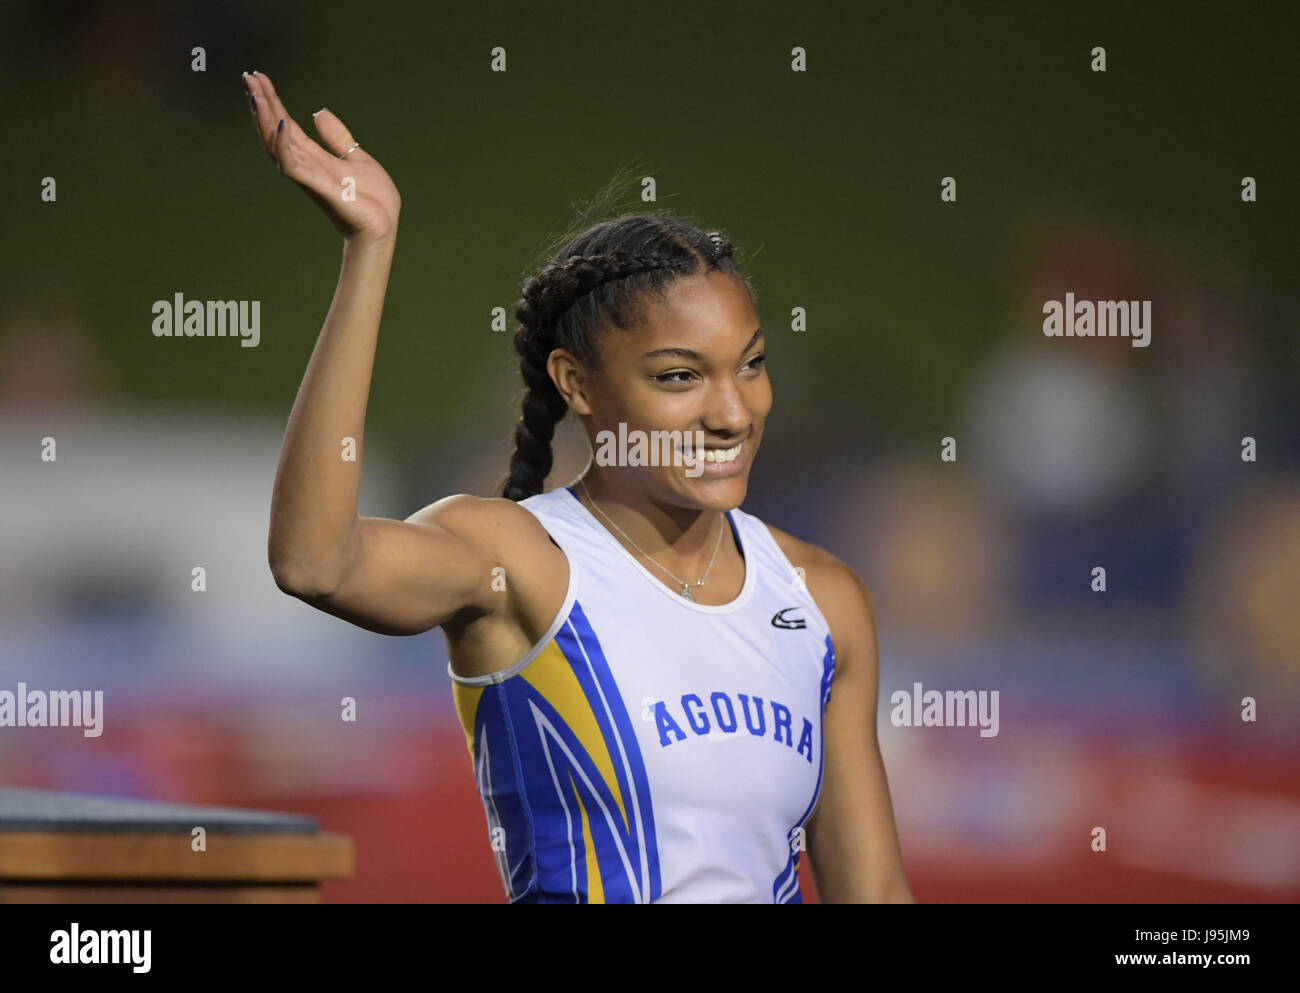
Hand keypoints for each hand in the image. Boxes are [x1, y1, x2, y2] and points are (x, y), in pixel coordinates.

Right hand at [243, 71, 400, 244]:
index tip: (259, 78)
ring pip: (277, 145)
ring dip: (265, 119)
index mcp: (313, 157)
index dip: (272, 101)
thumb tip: (319, 113)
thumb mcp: (356, 158)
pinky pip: (294, 166)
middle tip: (249, 77)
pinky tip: (282, 123)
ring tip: (256, 94)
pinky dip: (285, 146)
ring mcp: (310, 177)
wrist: (384, 228)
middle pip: (274, 131)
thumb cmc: (372, 200)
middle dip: (262, 104)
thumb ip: (337, 137)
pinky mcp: (319, 187)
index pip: (285, 125)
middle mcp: (305, 166)